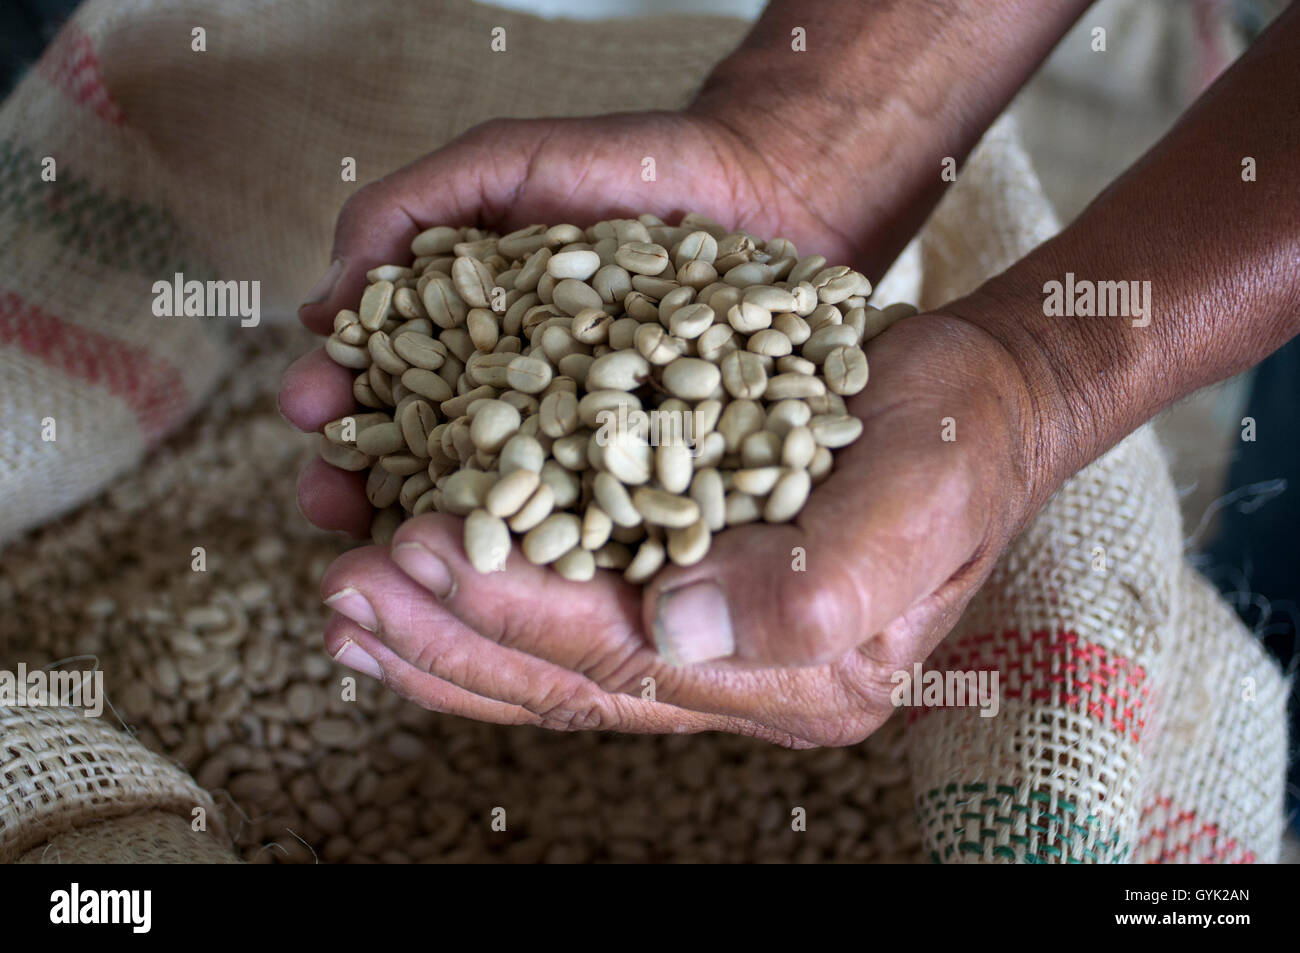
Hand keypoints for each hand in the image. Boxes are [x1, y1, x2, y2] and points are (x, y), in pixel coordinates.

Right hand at [282, 108, 877, 535]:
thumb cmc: (627, 167)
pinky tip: (520, 566)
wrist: (762, 183)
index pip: (387, 386)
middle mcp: (522, 408)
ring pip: (504, 505)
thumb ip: (409, 211)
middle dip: (368, 482)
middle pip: (429, 461)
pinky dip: (559, 544)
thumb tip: (318, 302)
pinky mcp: (656, 472)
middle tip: (325, 501)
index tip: (304, 409)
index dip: (340, 402)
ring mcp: (586, 447)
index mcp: (473, 347)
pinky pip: (603, 514)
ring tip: (396, 543)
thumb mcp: (504, 164)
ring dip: (441, 530)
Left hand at [309, 305, 1053, 745]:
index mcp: (800, 678)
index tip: (420, 549)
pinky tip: (415, 579)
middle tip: (342, 591)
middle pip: (566, 681)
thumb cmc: (954, 439)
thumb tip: (679, 631)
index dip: (517, 608)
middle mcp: (742, 683)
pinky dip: (482, 608)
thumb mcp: (917, 491)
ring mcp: (709, 651)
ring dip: (441, 637)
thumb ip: (817, 581)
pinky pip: (565, 626)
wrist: (975, 407)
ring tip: (344, 602)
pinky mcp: (682, 603)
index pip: (627, 661)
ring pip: (549, 667)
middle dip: (447, 637)